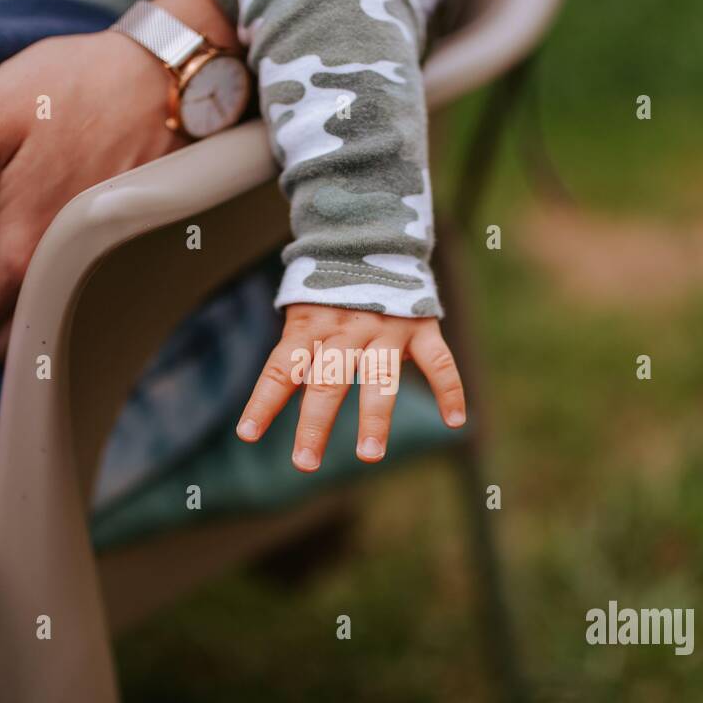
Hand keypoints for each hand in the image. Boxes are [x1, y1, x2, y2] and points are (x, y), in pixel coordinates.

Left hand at [0, 29, 185, 359]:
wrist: (171, 79)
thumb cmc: (75, 89)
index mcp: (21, 254)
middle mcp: (67, 282)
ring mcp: (106, 281)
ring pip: (43, 335)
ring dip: (11, 314)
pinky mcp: (133, 268)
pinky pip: (81, 311)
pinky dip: (53, 301)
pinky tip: (46, 250)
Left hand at [237, 304, 466, 471]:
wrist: (372, 239)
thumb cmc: (330, 292)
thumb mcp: (305, 314)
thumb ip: (301, 355)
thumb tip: (287, 402)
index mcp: (312, 325)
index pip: (283, 366)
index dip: (265, 400)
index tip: (247, 434)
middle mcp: (347, 329)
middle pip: (328, 379)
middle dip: (316, 422)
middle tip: (305, 463)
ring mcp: (387, 328)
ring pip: (380, 376)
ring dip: (375, 418)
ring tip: (369, 455)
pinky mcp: (421, 326)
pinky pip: (438, 361)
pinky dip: (450, 390)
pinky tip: (454, 422)